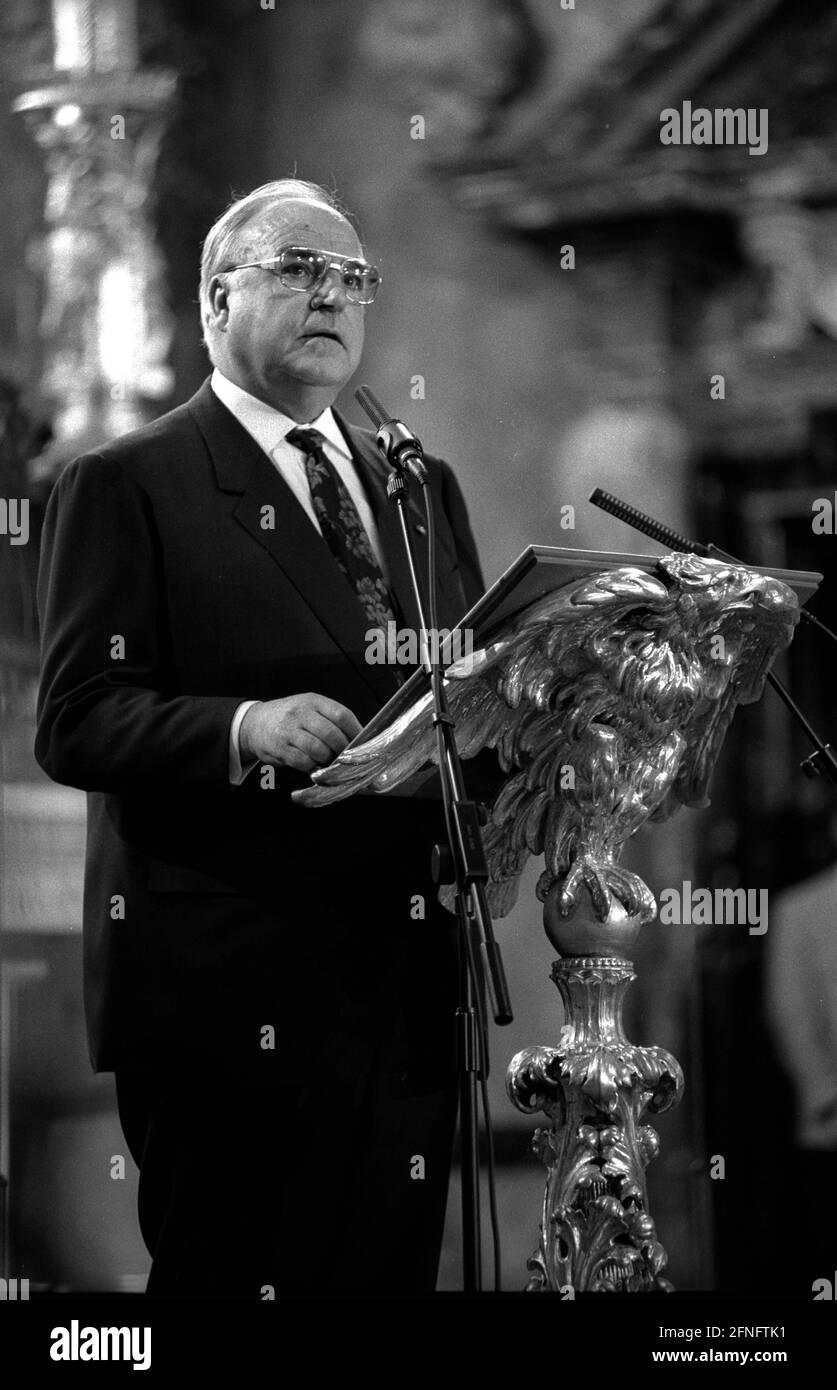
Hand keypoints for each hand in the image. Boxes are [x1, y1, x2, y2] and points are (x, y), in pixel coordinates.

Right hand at [239, 694, 361, 772]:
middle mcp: (300, 713)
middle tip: (343, 756)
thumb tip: (357, 737)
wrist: (254, 723)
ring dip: (326, 759)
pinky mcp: (279, 748)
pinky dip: (311, 766)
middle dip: (341, 749)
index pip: (342, 715)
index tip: (361, 742)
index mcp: (313, 701)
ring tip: (326, 760)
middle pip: (332, 734)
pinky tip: (312, 765)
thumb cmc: (288, 717)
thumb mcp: (308, 708)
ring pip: (318, 749)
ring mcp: (288, 730)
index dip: (355, 731)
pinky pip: (302, 761)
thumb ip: (330, 718)